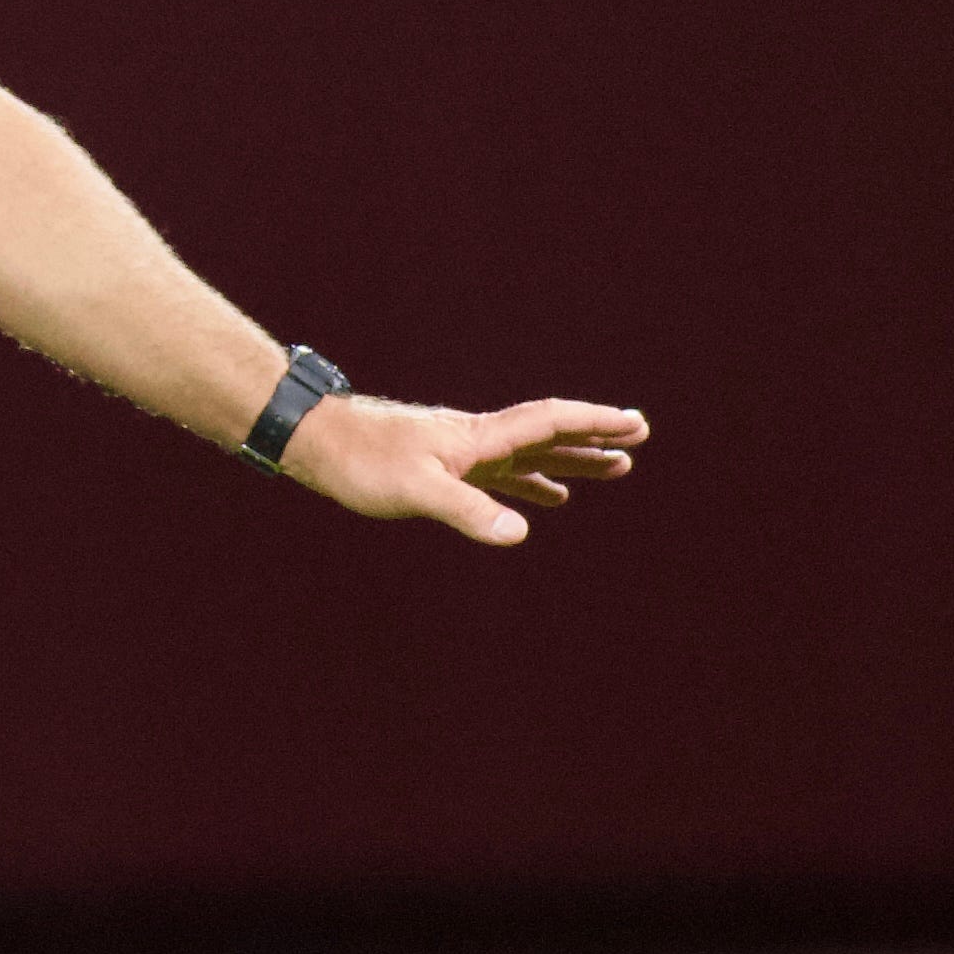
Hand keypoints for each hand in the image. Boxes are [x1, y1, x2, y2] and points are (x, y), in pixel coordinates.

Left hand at [286, 394, 648, 546]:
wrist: (314, 441)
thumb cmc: (360, 461)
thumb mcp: (415, 489)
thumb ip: (467, 509)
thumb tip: (520, 531)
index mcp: (478, 438)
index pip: (548, 422)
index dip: (593, 422)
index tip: (634, 423)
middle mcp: (476, 440)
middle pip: (548, 435)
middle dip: (594, 437)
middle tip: (639, 437)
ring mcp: (460, 453)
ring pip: (529, 455)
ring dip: (571, 461)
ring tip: (611, 470)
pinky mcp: (442, 468)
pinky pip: (502, 474)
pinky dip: (531, 483)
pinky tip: (543, 499)